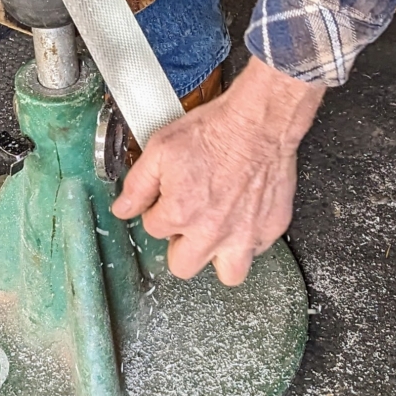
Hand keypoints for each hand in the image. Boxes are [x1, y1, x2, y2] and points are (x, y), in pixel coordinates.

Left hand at [112, 55, 324, 285]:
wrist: (260, 121)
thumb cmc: (216, 130)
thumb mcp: (161, 147)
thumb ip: (138, 184)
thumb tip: (123, 208)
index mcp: (180, 214)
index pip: (154, 229)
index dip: (158, 211)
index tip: (168, 198)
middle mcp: (212, 233)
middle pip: (183, 265)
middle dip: (181, 245)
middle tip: (188, 221)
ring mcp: (245, 234)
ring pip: (229, 273)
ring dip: (220, 257)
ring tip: (217, 234)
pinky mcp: (271, 227)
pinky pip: (258, 248)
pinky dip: (250, 237)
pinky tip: (244, 215)